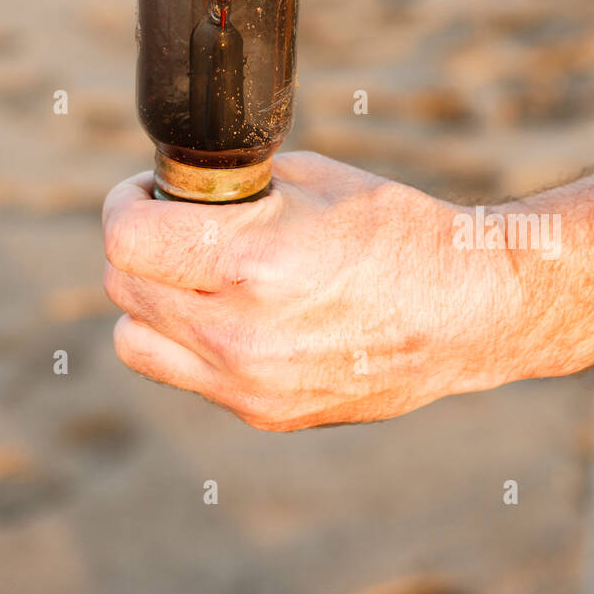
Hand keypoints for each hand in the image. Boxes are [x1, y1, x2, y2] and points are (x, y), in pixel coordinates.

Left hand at [102, 151, 517, 430]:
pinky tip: (229, 311)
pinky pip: (182, 373)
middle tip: (172, 221)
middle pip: (123, 286)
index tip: (146, 190)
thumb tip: (177, 189)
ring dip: (149, 299)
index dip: (127, 202)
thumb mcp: (310, 180)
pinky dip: (187, 339)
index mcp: (250, 263)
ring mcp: (249, 384)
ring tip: (191, 272)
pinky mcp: (264, 413)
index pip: (127, 239)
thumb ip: (232, 190)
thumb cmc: (396, 231)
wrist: (471, 310)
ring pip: (134, 339)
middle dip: (139, 245)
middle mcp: (239, 333)